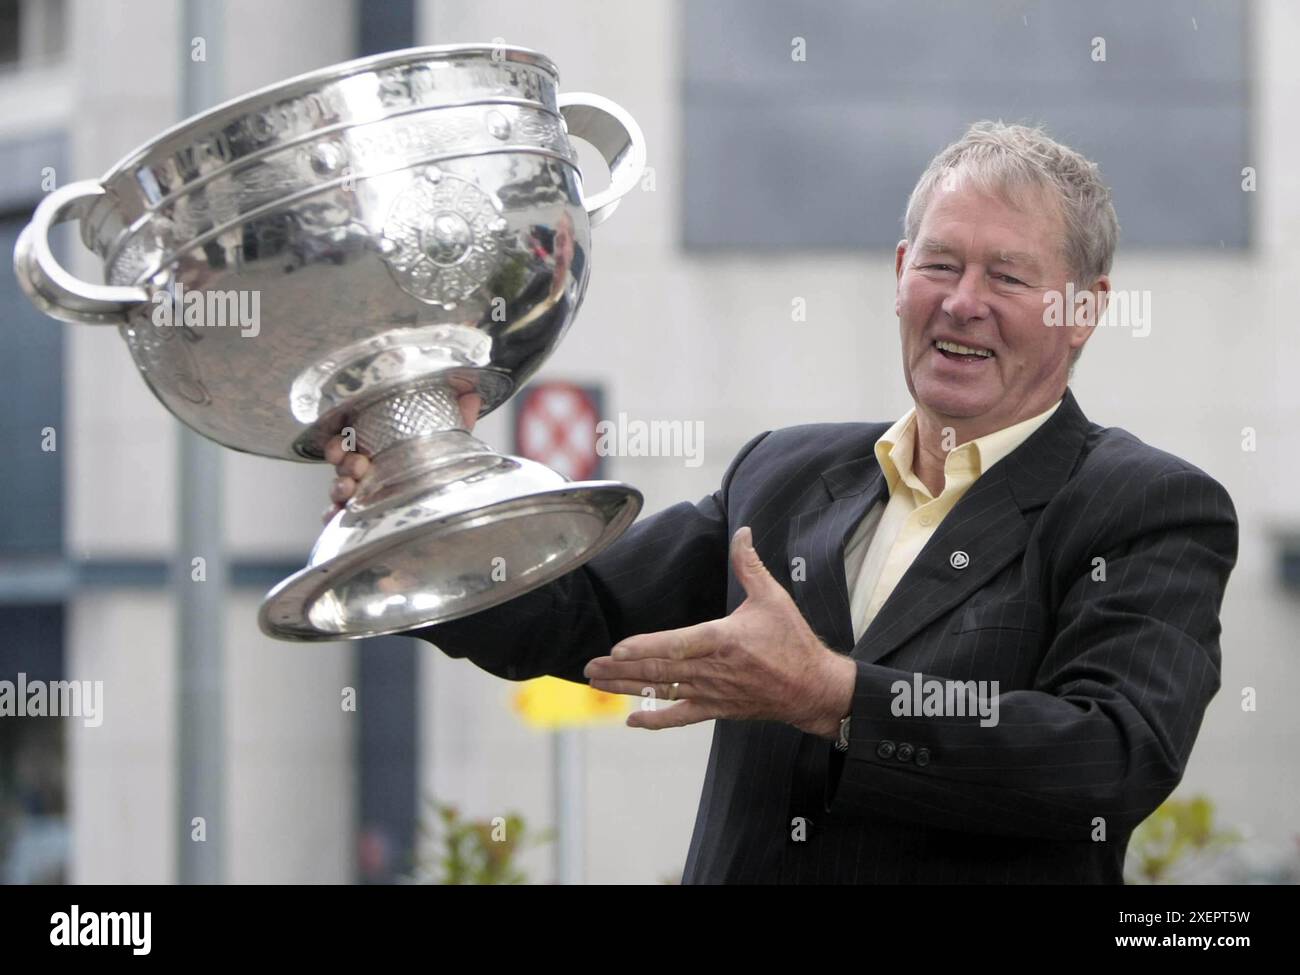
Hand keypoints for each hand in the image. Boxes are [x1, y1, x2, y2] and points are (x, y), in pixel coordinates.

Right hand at [320, 391, 482, 523]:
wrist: (450, 500)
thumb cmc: (436, 465)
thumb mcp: (449, 441)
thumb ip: (459, 419)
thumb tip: (473, 396)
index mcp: (377, 448)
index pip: (350, 441)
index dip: (340, 442)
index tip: (342, 444)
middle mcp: (366, 470)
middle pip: (342, 464)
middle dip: (343, 463)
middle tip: (357, 465)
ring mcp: (362, 494)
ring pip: (339, 489)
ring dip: (339, 488)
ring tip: (350, 489)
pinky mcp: (362, 517)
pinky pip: (341, 517)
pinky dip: (334, 515)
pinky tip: (337, 515)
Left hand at [583, 526, 856, 736]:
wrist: (813, 688)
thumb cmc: (792, 641)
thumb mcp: (773, 598)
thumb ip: (750, 566)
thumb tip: (743, 532)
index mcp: (723, 640)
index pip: (677, 645)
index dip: (645, 647)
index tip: (617, 649)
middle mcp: (712, 670)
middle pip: (658, 670)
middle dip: (621, 669)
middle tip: (589, 666)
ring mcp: (712, 692)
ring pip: (662, 691)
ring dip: (627, 688)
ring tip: (597, 683)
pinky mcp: (716, 709)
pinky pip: (680, 716)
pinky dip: (655, 720)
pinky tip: (632, 720)